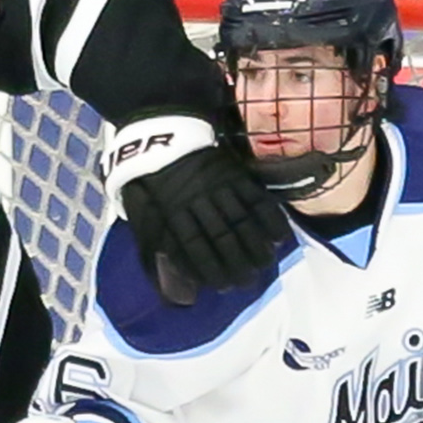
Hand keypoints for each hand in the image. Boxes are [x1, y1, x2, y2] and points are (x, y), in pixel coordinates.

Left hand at [120, 144, 289, 303]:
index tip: (221, 285)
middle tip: (247, 281)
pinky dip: (271, 218)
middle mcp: (196, 200)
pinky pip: (257, 198)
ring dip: (256, 245)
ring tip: (265, 263)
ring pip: (241, 220)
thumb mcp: (142, 214)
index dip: (209, 268)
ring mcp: (218, 185)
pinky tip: (279, 237)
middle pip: (221, 236)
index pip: (192, 246)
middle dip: (237, 263)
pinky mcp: (235, 173)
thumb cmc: (151, 184)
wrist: (163, 137)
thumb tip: (168, 282)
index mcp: (171, 211)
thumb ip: (154, 247)